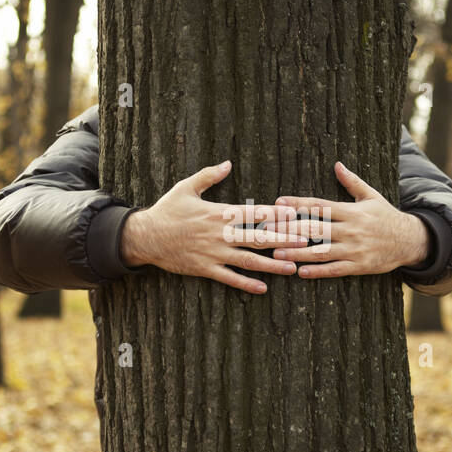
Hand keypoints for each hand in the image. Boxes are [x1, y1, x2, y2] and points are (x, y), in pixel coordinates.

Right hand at [119, 160, 306, 293]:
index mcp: (219, 212)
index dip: (276, 215)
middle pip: (258, 237)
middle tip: (306, 243)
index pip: (254, 213)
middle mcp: (220, 234)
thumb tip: (227, 163)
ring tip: (292, 268)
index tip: (296, 216)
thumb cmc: (167, 210)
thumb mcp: (186, 187)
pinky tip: (263, 288)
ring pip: (249, 261)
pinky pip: (229, 278)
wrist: (145, 236)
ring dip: (272, 265)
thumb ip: (209, 175)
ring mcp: (213, 253)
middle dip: (284, 240)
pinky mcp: (205, 269)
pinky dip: (246, 284)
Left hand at [266, 162, 429, 278]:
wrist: (410, 240)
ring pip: (321, 251)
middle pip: (315, 228)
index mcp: (351, 211)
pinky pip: (334, 270)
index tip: (279, 202)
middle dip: (290, 229)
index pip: (320, 205)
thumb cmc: (386, 216)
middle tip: (268, 230)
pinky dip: (317, 271)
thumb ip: (352, 182)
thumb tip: (337, 165)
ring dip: (298, 253)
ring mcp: (354, 249)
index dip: (298, 203)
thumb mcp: (371, 196)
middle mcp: (351, 229)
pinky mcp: (359, 266)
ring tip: (277, 254)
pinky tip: (300, 272)